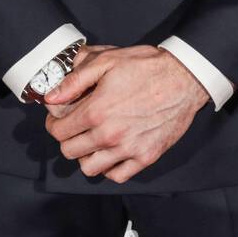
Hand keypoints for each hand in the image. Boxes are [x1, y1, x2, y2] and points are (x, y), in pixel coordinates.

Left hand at [43, 45, 209, 183]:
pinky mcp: (146, 156)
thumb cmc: (148, 67)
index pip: (59, 131)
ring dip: (86, 156)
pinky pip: (117, 175)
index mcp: (96, 110)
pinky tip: (111, 153)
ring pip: (90, 168)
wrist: (184, 78)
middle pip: (70, 151)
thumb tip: (53, 96)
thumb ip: (75, 80)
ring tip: (91, 142)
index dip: (54, 124)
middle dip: (67, 139)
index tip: (58, 119)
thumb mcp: (106, 61)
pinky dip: (110, 168)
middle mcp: (109, 134)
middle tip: (74, 128)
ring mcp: (128, 148)